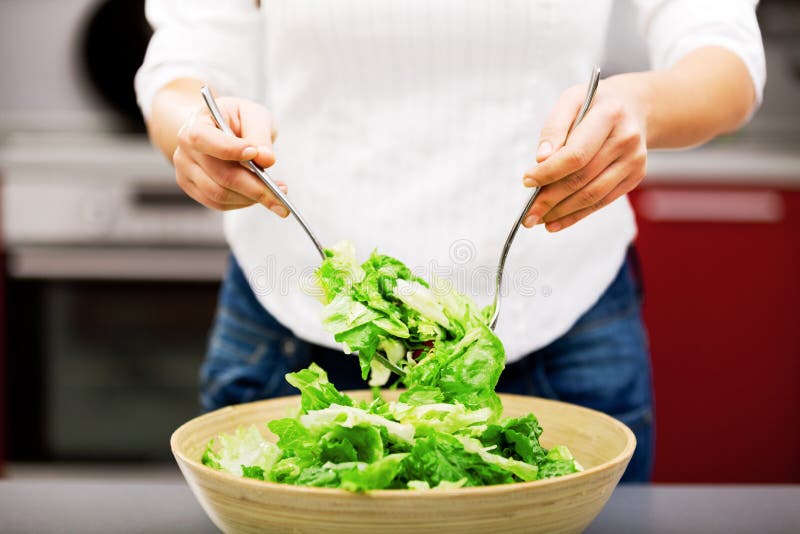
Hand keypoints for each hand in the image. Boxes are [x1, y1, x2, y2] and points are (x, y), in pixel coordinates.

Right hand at [173, 96, 287, 214]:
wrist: (218, 128)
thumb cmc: (237, 119)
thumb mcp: (253, 115)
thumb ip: (259, 135)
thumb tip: (266, 159)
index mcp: (195, 123)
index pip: (203, 139)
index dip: (230, 149)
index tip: (256, 154)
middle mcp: (185, 150)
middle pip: (220, 175)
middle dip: (255, 187)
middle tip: (282, 193)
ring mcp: (186, 172)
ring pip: (220, 194)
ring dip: (252, 198)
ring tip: (277, 195)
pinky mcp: (193, 189)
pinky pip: (219, 203)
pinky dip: (243, 203)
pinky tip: (259, 195)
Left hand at [522, 75, 648, 231]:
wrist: (633, 106)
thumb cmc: (594, 103)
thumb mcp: (571, 100)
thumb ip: (554, 127)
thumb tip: (541, 159)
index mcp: (610, 115)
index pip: (576, 154)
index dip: (549, 171)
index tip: (527, 181)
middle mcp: (627, 139)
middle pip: (582, 178)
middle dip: (550, 198)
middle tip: (527, 213)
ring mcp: (634, 160)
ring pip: (592, 195)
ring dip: (561, 211)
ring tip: (537, 219)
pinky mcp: (634, 176)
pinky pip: (601, 202)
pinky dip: (576, 215)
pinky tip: (554, 222)